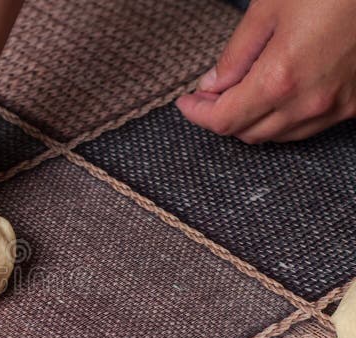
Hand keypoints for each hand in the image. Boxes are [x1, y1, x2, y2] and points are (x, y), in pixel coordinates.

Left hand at [177, 0, 355, 143]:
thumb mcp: (267, 11)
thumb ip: (234, 55)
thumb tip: (212, 84)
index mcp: (280, 79)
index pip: (224, 120)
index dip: (198, 114)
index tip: (186, 103)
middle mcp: (308, 102)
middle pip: (247, 133)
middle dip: (222, 117)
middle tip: (209, 96)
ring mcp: (335, 108)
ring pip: (277, 136)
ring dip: (252, 122)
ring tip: (240, 95)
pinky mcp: (353, 105)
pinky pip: (307, 128)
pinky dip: (282, 120)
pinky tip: (275, 97)